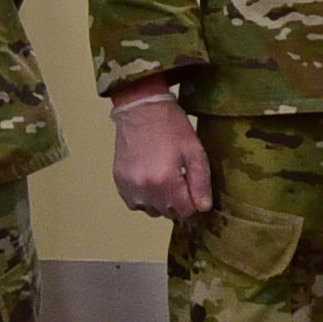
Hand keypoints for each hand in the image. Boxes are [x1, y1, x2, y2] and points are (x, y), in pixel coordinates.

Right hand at [110, 88, 212, 219]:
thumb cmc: (171, 127)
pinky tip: (151, 181)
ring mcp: (129, 186)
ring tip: (165, 180)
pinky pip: (134, 203)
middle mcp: (144, 188)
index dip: (194, 201)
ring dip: (161, 202)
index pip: (185, 211)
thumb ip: (201, 182)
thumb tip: (203, 207)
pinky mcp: (119, 181)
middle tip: (181, 180)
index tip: (193, 186)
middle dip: (178, 201)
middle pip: (168, 212)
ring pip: (151, 210)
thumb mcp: (195, 151)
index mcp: (165, 181)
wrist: (141, 109)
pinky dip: (144, 198)